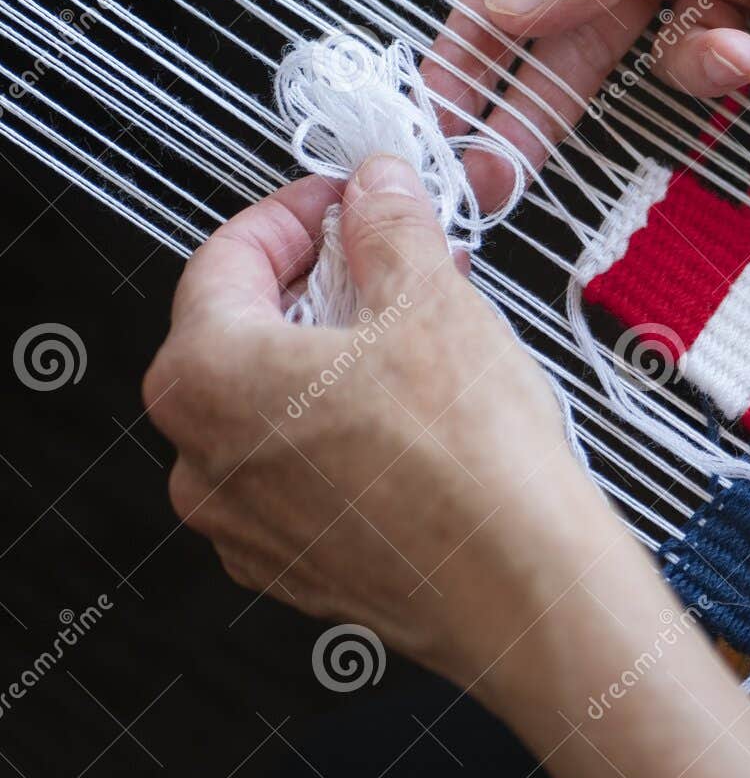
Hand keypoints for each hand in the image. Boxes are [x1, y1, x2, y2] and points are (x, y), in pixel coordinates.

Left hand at [145, 156, 749, 777]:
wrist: (522, 587)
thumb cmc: (470, 462)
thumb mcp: (431, 300)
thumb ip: (388, 226)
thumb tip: (375, 189)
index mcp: (207, 376)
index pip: (226, 257)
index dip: (298, 214)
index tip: (346, 200)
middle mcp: (200, 456)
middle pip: (245, 331)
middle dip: (324, 285)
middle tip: (395, 263)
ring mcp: (242, 521)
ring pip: (274, 405)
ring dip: (337, 356)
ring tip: (422, 336)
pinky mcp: (293, 563)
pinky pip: (302, 469)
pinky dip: (345, 428)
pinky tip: (418, 414)